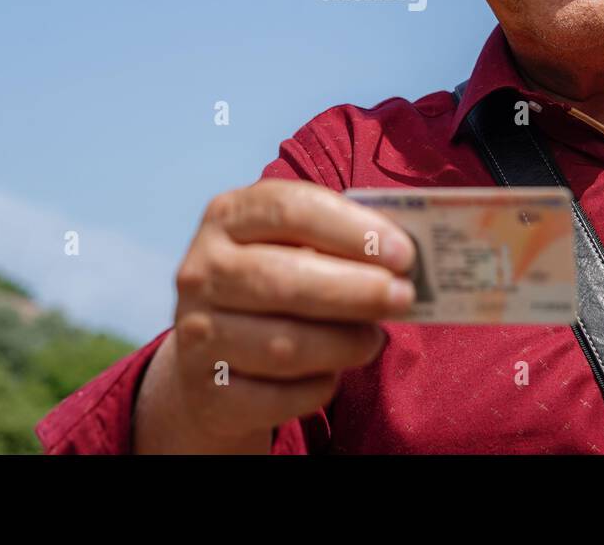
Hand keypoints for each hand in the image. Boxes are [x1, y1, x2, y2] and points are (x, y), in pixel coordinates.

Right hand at [133, 178, 416, 452]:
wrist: (210, 360)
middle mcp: (202, 270)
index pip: (289, 208)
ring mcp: (198, 333)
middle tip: (403, 297)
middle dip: (356, 290)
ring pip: (285, 345)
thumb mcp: (291, 247)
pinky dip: (319, 387)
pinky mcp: (208, 392)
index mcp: (227, 217)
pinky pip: (279, 396)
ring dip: (345, 343)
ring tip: (374, 338)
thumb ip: (338, 244)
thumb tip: (405, 259)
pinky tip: (333, 373)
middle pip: (284, 279)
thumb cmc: (273, 287)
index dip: (351, 229)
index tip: (403, 252)